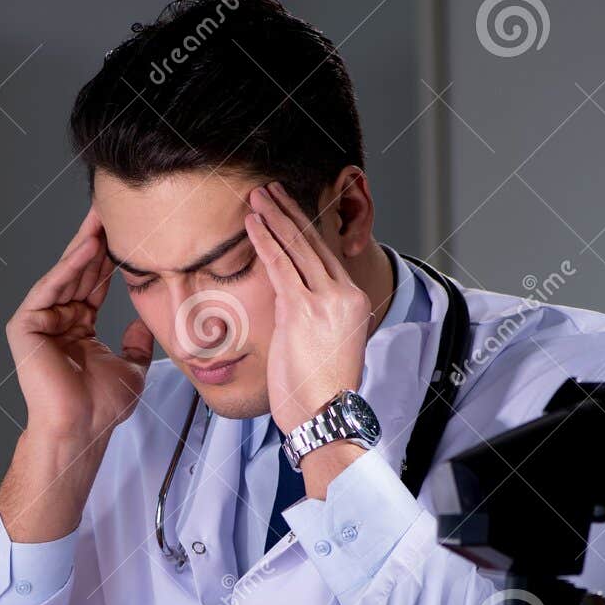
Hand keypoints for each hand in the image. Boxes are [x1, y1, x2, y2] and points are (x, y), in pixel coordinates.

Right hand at [6, 208, 152, 447]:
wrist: (82, 428)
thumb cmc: (102, 408)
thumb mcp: (132, 368)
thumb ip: (136, 345)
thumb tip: (144, 324)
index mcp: (78, 329)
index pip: (94, 284)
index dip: (110, 258)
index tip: (127, 231)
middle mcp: (57, 321)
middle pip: (78, 273)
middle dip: (96, 241)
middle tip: (111, 209)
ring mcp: (40, 323)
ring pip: (64, 276)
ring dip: (84, 246)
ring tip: (102, 218)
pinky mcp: (25, 326)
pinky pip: (50, 289)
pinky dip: (68, 268)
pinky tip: (88, 247)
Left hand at [244, 183, 373, 434]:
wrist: (324, 415)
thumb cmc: (319, 392)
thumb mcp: (326, 347)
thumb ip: (313, 318)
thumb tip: (293, 306)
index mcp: (353, 301)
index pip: (325, 255)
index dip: (303, 228)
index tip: (287, 210)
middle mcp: (343, 294)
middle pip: (312, 242)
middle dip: (288, 212)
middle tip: (269, 190)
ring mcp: (325, 300)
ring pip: (297, 247)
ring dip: (274, 217)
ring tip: (256, 196)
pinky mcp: (302, 309)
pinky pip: (280, 265)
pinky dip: (264, 240)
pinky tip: (251, 223)